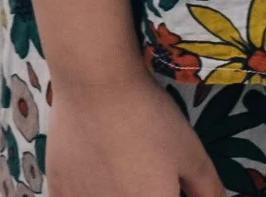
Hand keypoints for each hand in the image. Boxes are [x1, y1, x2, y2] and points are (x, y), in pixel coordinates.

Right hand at [43, 70, 221, 195]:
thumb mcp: (192, 154)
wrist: (94, 80)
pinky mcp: (58, 190)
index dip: (167, 191)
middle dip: (144, 191)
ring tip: (120, 164)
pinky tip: (94, 174)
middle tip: (144, 171)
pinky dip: (87, 191)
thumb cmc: (148, 116)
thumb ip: (208, 191)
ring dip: (115, 190)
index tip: (167, 182)